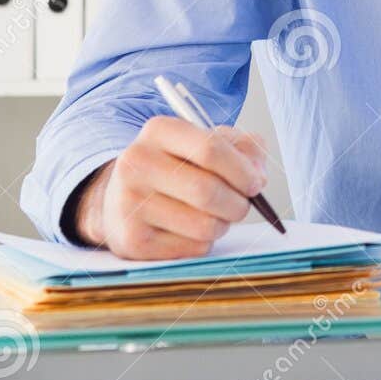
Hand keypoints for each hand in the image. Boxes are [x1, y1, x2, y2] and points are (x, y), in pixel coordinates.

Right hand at [71, 116, 268, 258]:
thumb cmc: (176, 167)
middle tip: (242, 205)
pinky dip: (204, 242)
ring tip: (213, 215)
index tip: (256, 183)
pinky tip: (189, 230)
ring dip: (222, 224)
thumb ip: (242, 148)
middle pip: (208, 191)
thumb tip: (258, 175)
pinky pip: (193, 248)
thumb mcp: (206, 142)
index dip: (242, 170)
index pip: (210, 149)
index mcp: (158, 131)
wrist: (122, 198)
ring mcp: (130, 204)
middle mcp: (136, 164)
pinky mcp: (132, 241)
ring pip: (205, 225)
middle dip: (238, 204)